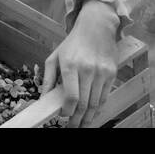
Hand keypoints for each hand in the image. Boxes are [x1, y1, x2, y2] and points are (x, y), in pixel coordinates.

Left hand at [41, 0, 119, 127]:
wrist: (96, 27)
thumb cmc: (73, 43)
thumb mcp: (55, 56)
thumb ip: (48, 78)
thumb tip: (43, 98)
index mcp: (70, 65)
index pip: (71, 97)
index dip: (67, 111)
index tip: (63, 116)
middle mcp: (87, 70)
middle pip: (84, 103)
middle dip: (77, 119)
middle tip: (72, 126)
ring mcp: (101, 72)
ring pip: (95, 103)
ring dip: (88, 117)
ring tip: (82, 124)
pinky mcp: (111, 73)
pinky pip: (105, 96)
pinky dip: (98, 108)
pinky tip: (92, 114)